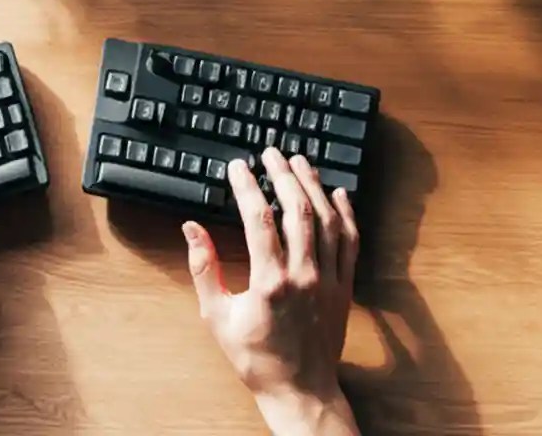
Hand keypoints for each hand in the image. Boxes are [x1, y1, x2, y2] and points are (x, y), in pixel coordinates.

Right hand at [182, 149, 360, 435]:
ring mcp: (328, 280)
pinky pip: (349, 243)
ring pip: (326, 221)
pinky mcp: (344, 287)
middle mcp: (303, 276)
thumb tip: (191, 229)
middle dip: (283, 175)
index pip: (258, 219)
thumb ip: (202, 268)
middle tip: (271, 153)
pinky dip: (345, 215)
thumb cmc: (255, 356)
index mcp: (269, 282)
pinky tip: (338, 194)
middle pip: (296, 211)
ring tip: (301, 162)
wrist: (299, 389)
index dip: (247, 186)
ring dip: (313, 187)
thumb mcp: (216, 315)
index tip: (239, 166)